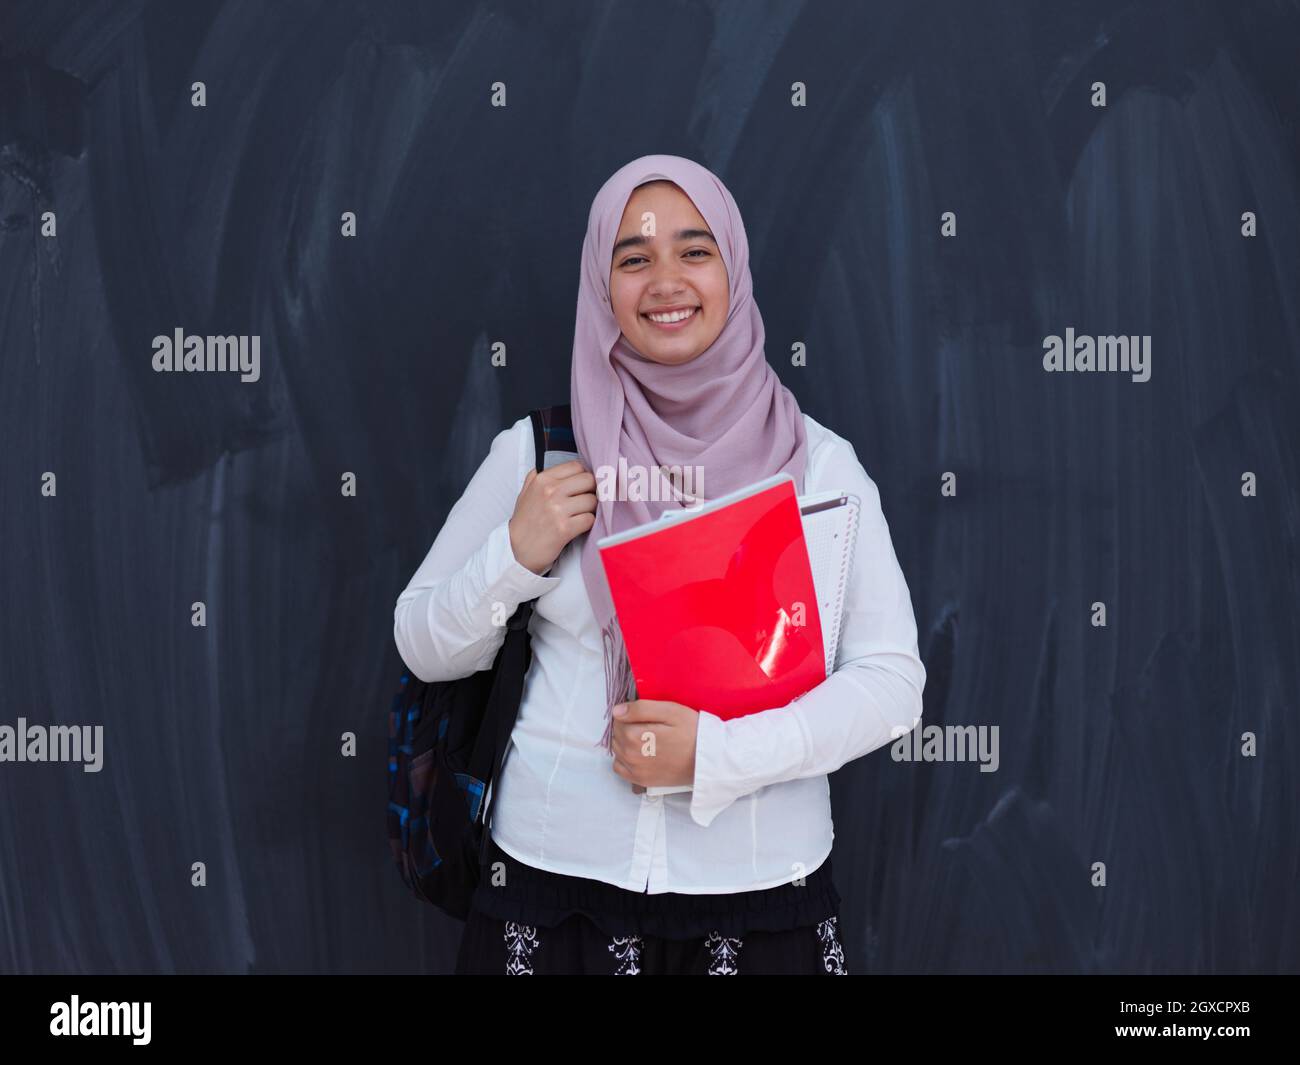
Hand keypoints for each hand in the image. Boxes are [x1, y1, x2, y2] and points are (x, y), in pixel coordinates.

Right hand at [508, 459, 597, 574]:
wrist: (516, 549)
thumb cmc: (524, 522)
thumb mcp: (525, 492)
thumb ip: (537, 476)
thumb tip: (555, 467)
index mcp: (542, 480)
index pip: (577, 466)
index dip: (583, 476)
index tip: (582, 486)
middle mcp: (550, 491)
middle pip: (589, 480)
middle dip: (590, 491)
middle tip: (584, 501)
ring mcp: (558, 510)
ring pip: (592, 500)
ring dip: (590, 509)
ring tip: (580, 515)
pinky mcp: (565, 528)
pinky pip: (590, 519)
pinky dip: (588, 523)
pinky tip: (578, 526)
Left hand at [610, 699, 699, 788]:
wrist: (708, 759)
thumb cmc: (692, 731)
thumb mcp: (670, 711)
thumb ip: (641, 708)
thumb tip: (617, 711)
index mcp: (635, 735)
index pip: (618, 718)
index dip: (629, 712)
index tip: (643, 713)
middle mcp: (630, 755)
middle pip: (616, 734)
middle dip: (626, 726)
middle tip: (647, 724)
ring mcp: (635, 770)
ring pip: (617, 749)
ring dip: (625, 741)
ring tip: (646, 737)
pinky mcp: (641, 780)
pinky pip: (619, 768)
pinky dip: (624, 759)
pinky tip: (638, 753)